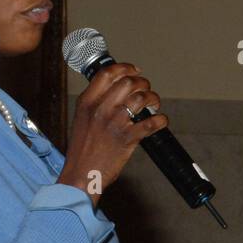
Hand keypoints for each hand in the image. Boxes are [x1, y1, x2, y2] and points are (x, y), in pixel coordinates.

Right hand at [57, 62, 167, 208]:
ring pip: (142, 98)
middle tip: (145, 90)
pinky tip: (159, 121)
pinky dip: (160, 120)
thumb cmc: (82, 149)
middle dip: (142, 83)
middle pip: (128, 82)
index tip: (135, 70)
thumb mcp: (81, 118)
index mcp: (87, 102)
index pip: (107, 73)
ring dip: (153, 99)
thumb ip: (94, 101)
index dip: (125, 68)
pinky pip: (152, 122)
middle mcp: (101, 109)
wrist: (81, 175)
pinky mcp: (128, 139)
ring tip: (153, 105)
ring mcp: (115, 123)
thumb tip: (116, 87)